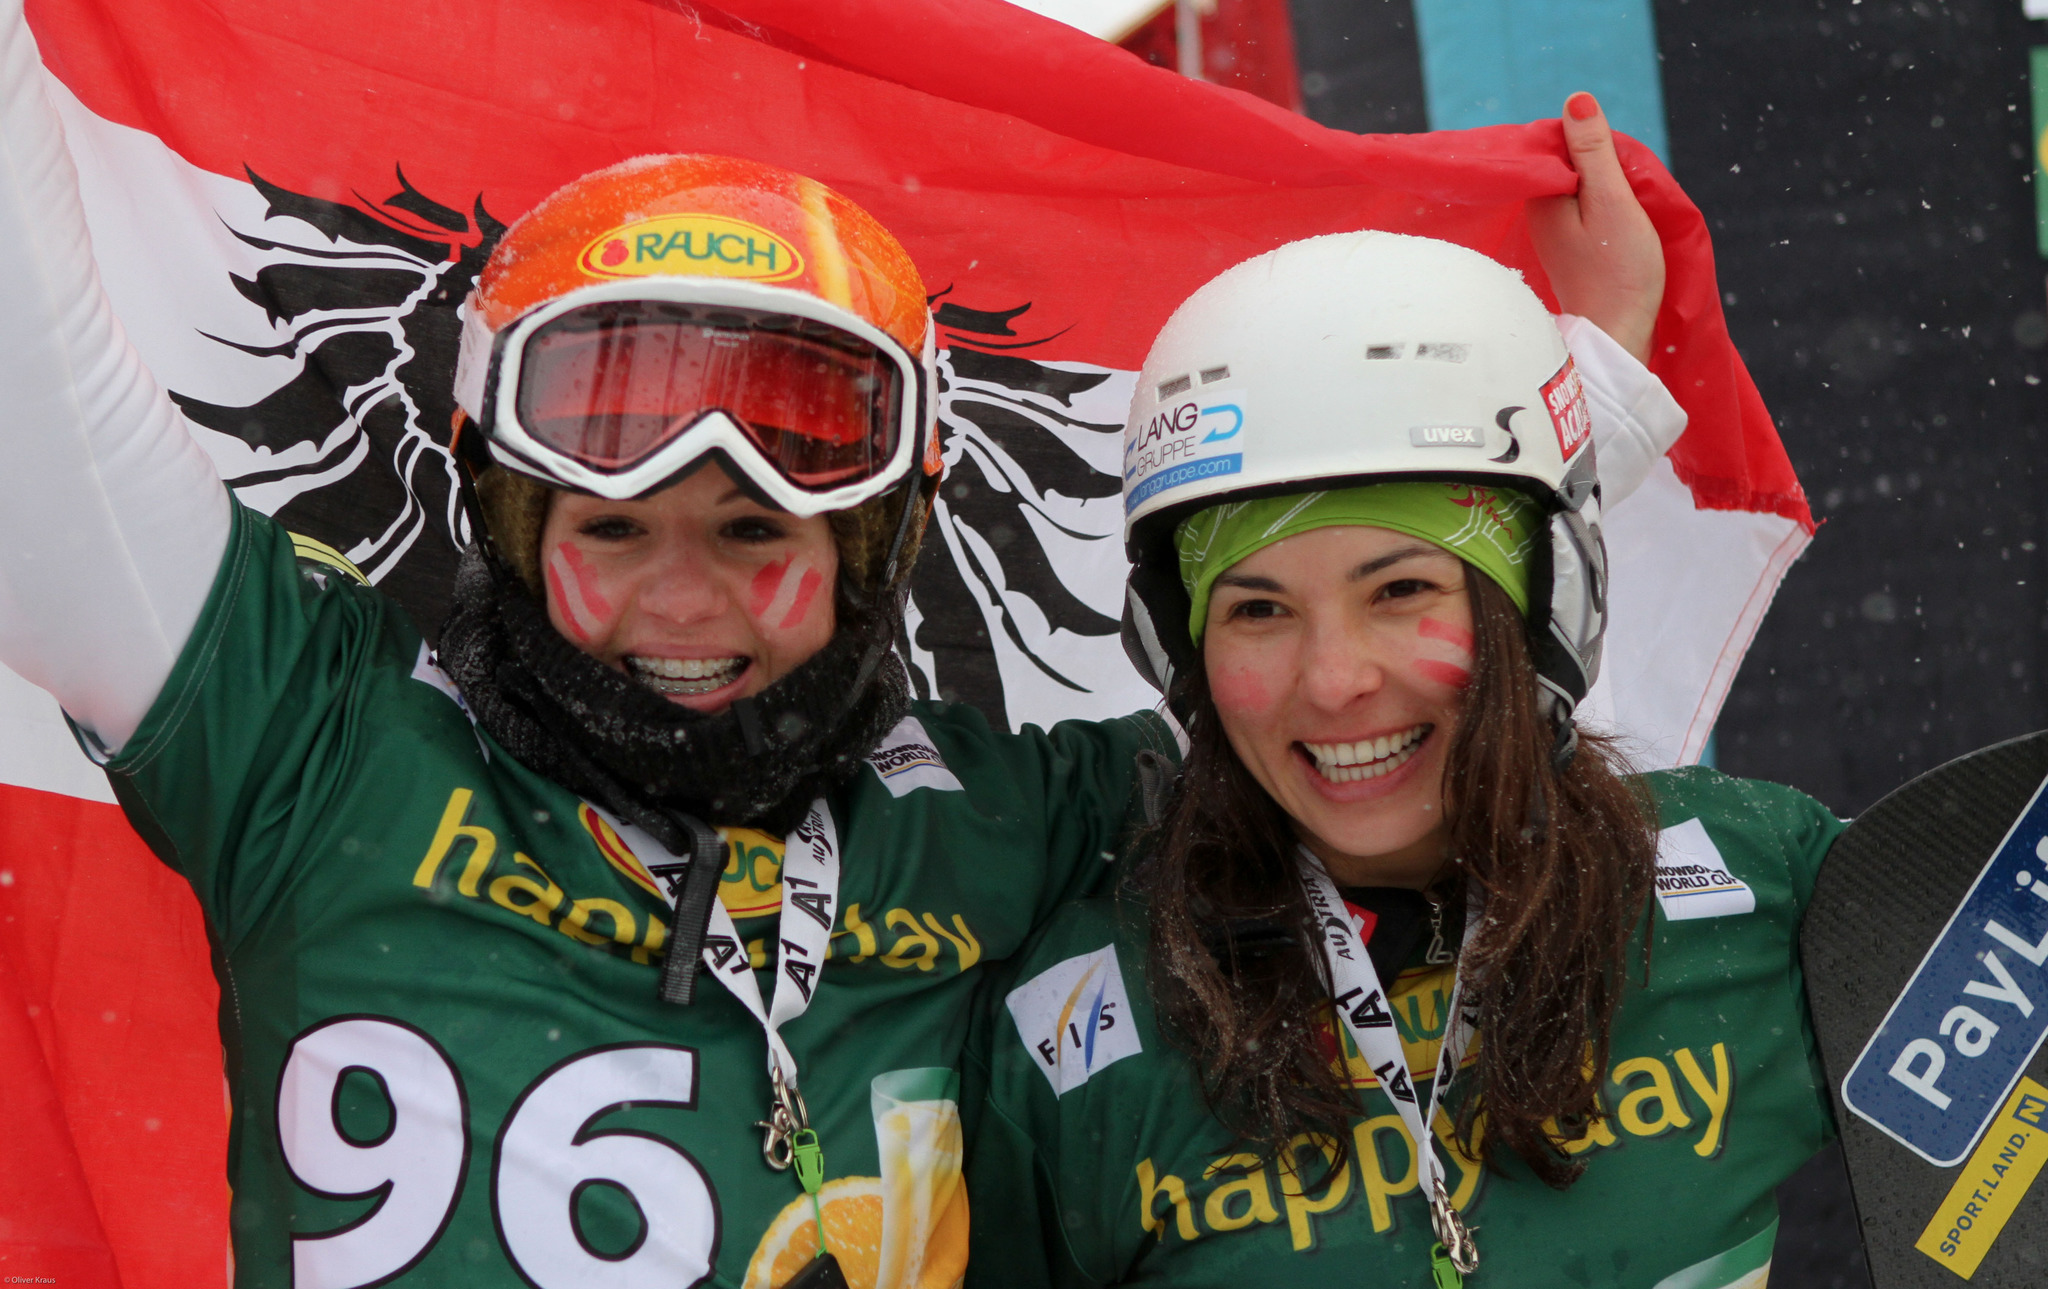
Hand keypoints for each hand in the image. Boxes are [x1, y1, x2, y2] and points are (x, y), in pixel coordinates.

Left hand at [1526, 92, 1664, 365]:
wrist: (1618, 334)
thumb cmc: (1618, 269)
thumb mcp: (1612, 200)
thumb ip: (1592, 151)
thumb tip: (1575, 99)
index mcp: (1539, 196)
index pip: (1555, 141)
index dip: (1591, 141)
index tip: (1617, 164)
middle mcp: (1535, 212)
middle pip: (1567, 162)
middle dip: (1599, 163)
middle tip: (1626, 189)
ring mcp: (1549, 231)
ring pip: (1577, 185)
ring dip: (1604, 185)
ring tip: (1625, 208)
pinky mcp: (1566, 246)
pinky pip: (1582, 209)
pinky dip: (1603, 207)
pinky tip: (1618, 224)